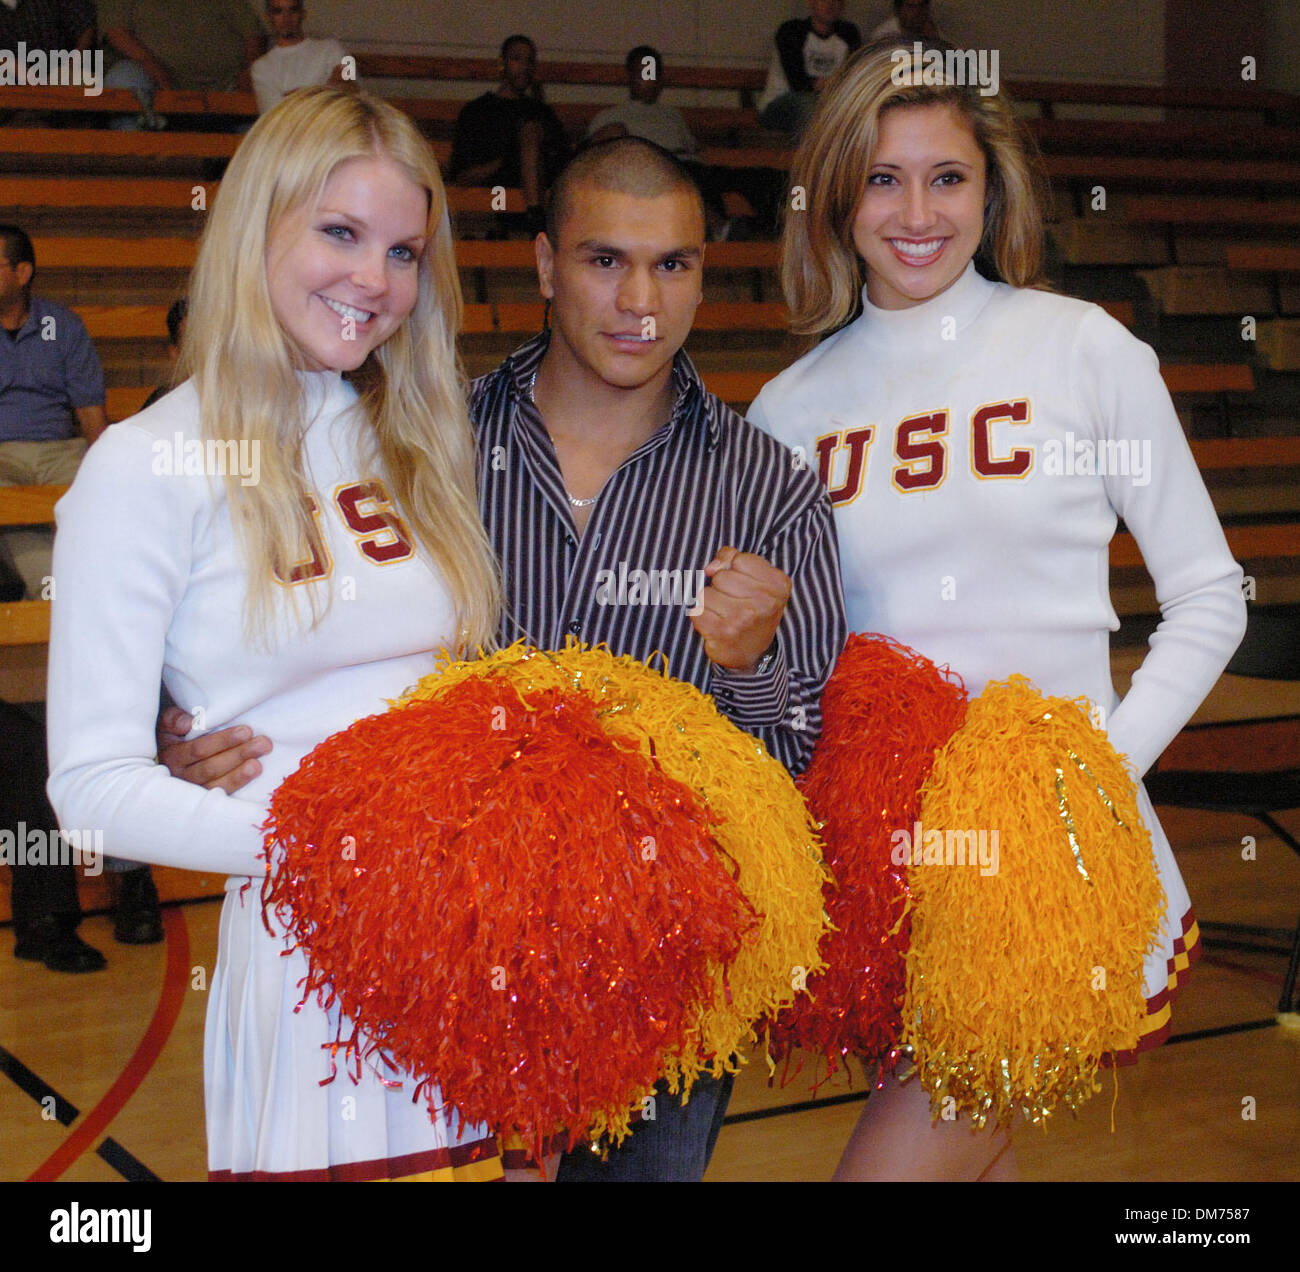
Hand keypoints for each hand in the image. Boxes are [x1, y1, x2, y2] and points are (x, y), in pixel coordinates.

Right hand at [156, 706, 270, 793]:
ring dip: (240, 776)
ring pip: (217, 786)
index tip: (246, 731)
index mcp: (173, 757)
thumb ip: (174, 719)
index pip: (199, 750)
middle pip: (211, 768)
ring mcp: (194, 792)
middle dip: (239, 755)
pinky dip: (239, 790)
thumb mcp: (167, 724)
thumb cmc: (175, 736)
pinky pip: (223, 798)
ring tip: (258, 765)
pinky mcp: (206, 802)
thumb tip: (187, 724)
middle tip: (263, 744)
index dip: (223, 741)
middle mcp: (181, 778)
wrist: (168, 760)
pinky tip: (254, 781)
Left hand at [690, 546, 790, 671]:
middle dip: (721, 588)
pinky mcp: (722, 633)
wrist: (752, 653)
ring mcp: (742, 618)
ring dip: (710, 604)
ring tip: (725, 615)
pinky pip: (696, 611)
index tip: (744, 586)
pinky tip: (716, 625)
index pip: (739, 559)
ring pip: (705, 594)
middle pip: (720, 577)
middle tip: (734, 604)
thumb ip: (731, 559)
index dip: (735, 571)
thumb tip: (710, 569)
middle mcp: (764, 602)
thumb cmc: (751, 609)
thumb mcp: (754, 578)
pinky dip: (702, 618)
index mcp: (777, 584)